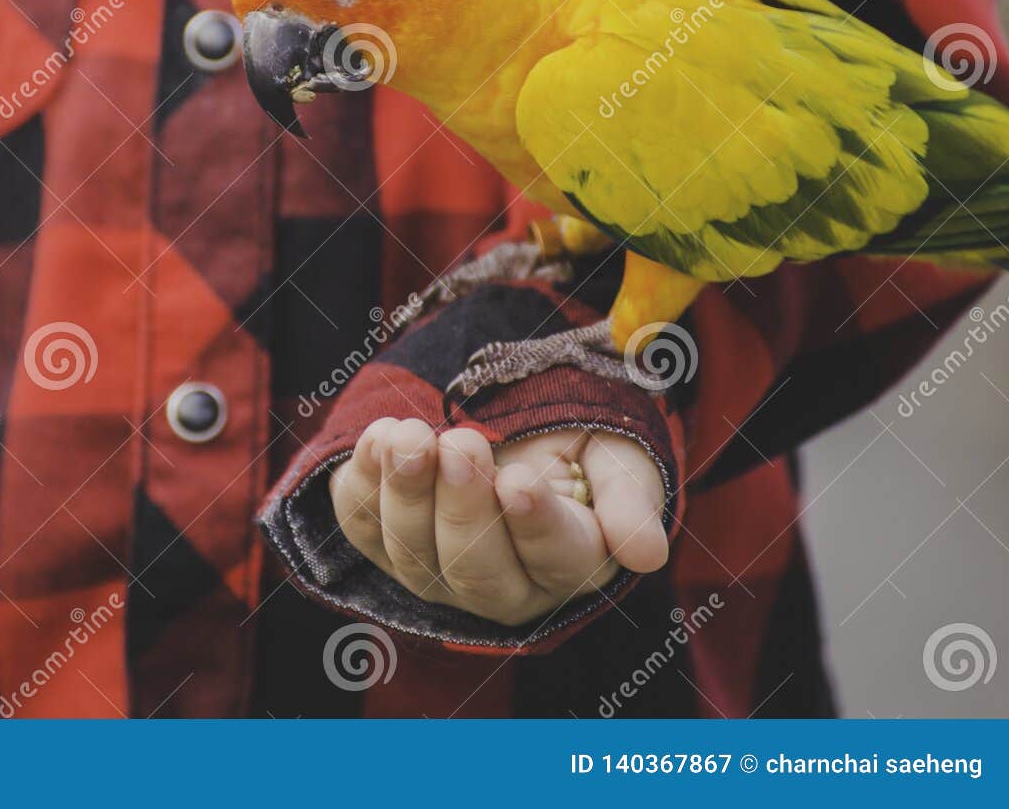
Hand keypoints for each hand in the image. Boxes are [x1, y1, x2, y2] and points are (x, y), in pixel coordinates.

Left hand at [329, 418, 668, 625]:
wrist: (515, 422)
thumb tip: (647, 555)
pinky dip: (363, 483)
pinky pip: (361, 526)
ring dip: (406, 492)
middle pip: (476, 571)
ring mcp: (437, 572)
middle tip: (459, 444)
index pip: (556, 559)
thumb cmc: (578, 444)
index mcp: (571, 564)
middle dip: (462, 507)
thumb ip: (629, 499)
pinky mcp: (385, 542)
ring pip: (414, 556)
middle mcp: (503, 586)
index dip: (535, 524)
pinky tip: (379, 437)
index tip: (517, 480)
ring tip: (410, 435)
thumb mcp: (617, 456)